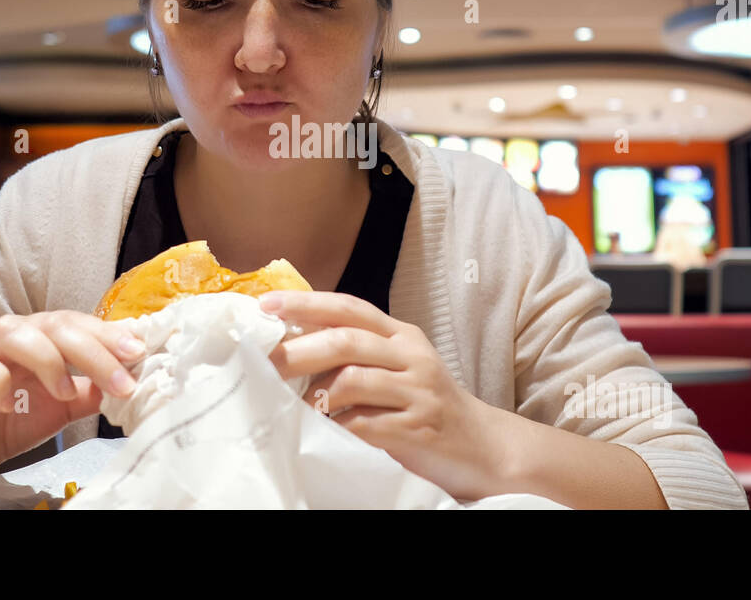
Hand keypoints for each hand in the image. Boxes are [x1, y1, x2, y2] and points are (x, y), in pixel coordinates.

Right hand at [0, 311, 146, 490]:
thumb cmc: (14, 419)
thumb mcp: (64, 406)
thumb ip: (94, 390)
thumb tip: (133, 380)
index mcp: (42, 337)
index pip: (79, 323)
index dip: (109, 335)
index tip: (139, 354)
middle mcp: (15, 336)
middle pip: (55, 325)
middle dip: (93, 352)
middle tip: (120, 382)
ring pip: (16, 333)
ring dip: (48, 361)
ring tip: (65, 393)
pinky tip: (10, 404)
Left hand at [260, 291, 499, 499]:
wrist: (485, 447)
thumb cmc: (427, 406)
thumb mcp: (399, 369)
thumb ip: (358, 355)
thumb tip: (290, 346)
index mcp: (401, 335)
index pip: (348, 308)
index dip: (306, 304)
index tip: (265, 306)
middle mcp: (412, 356)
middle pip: (345, 342)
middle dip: (298, 351)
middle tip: (264, 365)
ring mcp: (418, 391)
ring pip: (352, 381)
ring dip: (315, 396)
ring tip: (293, 408)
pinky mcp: (419, 429)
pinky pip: (364, 424)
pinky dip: (337, 428)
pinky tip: (325, 433)